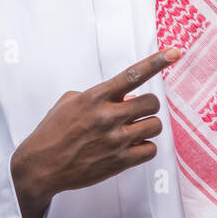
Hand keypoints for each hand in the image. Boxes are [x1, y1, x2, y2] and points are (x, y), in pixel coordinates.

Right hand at [10, 45, 183, 217]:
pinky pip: (151, 149)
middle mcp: (108, 116)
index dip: (157, 61)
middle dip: (146, 107)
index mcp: (95, 97)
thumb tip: (127, 97)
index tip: (175, 51)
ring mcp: (115, 140)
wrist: (41, 166)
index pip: (133, 74)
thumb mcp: (70, 102)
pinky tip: (130, 148)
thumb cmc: (54, 132)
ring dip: (147, 127)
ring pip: (155, 126)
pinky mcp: (120, 162)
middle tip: (134, 114)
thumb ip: (100, 96)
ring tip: (131, 132)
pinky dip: (144, 148)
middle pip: (152, 103)